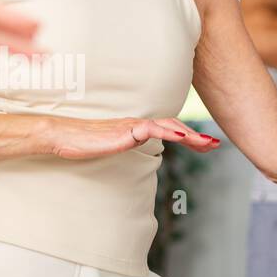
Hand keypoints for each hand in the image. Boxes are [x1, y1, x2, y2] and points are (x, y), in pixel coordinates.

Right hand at [50, 116, 221, 159]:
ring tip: (208, 144)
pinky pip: (151, 129)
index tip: (205, 145)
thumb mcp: (108, 147)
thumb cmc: (81, 142)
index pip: (167, 129)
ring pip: (168, 126)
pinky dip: (169, 131)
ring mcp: (132, 126)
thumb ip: (124, 146)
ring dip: (190, 134)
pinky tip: (183, 136)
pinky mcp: (125, 131)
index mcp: (135, 128)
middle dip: (196, 136)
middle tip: (215, 145)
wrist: (62, 135)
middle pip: (173, 126)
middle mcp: (137, 124)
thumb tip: (134, 152)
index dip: (187, 136)